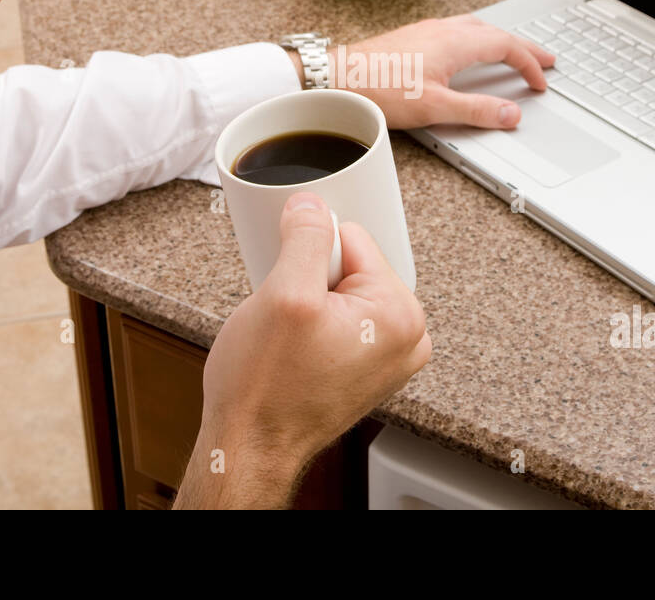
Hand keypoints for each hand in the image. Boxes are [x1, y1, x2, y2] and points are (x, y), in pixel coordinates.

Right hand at [174, 192, 429, 508]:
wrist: (247, 450)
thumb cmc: (265, 391)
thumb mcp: (283, 294)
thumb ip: (306, 237)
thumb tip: (313, 204)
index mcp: (401, 314)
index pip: (352, 238)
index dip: (309, 254)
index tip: (292, 288)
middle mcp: (406, 337)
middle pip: (348, 265)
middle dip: (308, 280)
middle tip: (287, 319)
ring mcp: (387, 357)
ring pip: (337, 292)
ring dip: (306, 304)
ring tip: (287, 339)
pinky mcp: (364, 369)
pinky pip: (337, 321)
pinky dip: (310, 325)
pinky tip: (291, 350)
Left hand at [333, 14, 555, 129]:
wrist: (336, 77)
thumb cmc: (379, 89)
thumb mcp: (435, 107)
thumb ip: (477, 110)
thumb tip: (511, 113)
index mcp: (455, 42)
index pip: (506, 46)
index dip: (529, 63)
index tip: (540, 81)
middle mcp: (443, 30)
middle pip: (495, 32)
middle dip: (523, 47)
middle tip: (543, 58)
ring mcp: (427, 31)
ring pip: (475, 27)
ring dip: (499, 40)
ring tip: (511, 53)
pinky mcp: (412, 37)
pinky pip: (457, 30)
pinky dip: (477, 39)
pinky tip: (468, 51)